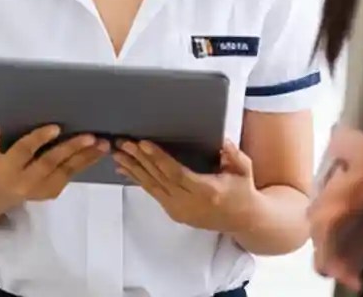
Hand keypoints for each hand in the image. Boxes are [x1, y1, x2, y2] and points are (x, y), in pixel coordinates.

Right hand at [0, 125, 108, 206]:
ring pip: (65, 172)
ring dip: (86, 158)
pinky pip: (68, 177)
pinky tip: (96, 153)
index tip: (55, 128)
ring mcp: (40, 190)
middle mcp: (25, 182)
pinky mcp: (50, 192)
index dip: (39, 140)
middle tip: (91, 137)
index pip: (23, 152)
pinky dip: (83, 165)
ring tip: (103, 145)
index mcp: (6, 169)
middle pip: (50, 164)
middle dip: (71, 149)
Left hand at [114, 139, 258, 232]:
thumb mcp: (244, 171)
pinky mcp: (174, 212)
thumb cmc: (242, 191)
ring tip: (117, 155)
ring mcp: (180, 210)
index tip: (143, 144)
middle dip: (139, 159)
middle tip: (123, 143)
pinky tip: (125, 169)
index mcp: (207, 191)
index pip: (177, 173)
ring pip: (152, 187)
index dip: (159, 158)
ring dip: (133, 169)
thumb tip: (223, 142)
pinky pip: (153, 193)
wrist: (243, 220)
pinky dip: (138, 180)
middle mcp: (189, 203)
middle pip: (159, 179)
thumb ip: (234, 156)